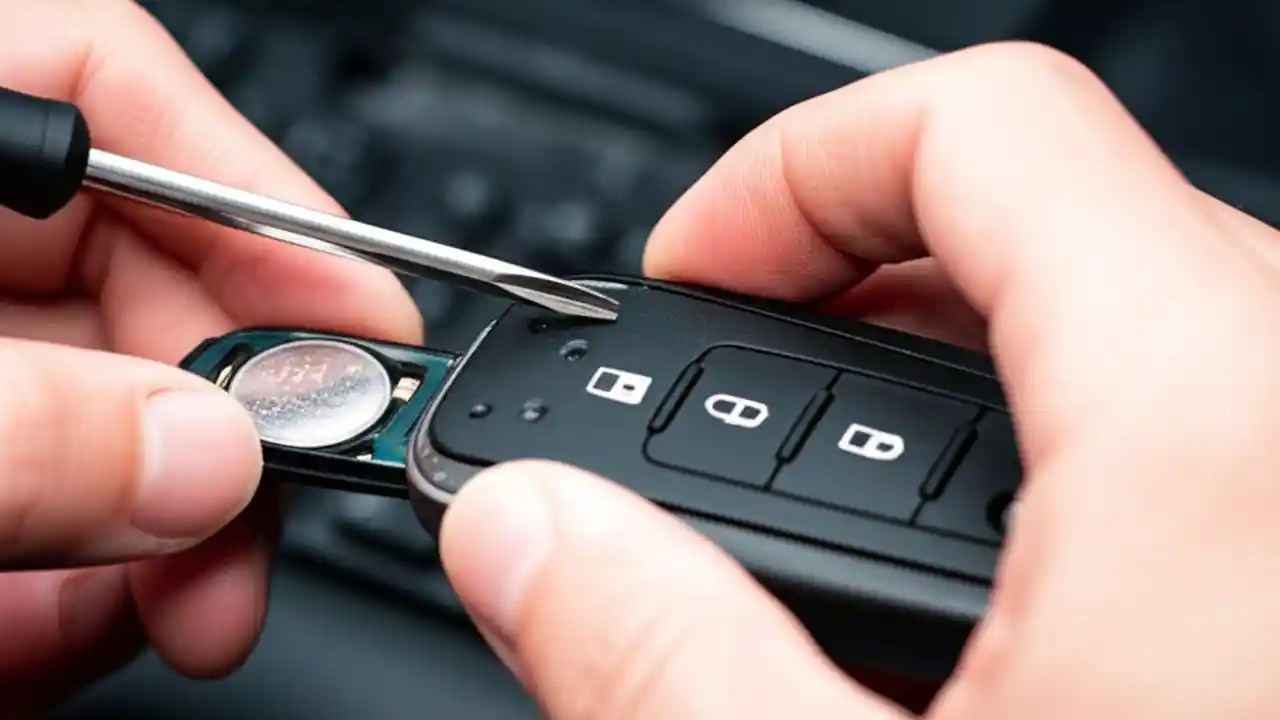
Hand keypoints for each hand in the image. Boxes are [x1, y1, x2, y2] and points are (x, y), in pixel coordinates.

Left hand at [0, 1, 419, 713]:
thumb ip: (20, 426)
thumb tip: (210, 458)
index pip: (110, 90)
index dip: (256, 196)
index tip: (356, 321)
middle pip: (138, 285)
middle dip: (221, 424)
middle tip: (261, 523)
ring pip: (102, 424)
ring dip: (159, 535)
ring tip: (169, 615)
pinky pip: (37, 511)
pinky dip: (71, 590)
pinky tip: (66, 637)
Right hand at [438, 41, 1279, 717]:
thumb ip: (663, 655)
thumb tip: (530, 536)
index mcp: (1222, 436)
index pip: (985, 126)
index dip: (792, 170)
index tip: (697, 273)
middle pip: (1056, 207)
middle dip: (858, 277)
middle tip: (753, 396)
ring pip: (1141, 303)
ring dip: (963, 363)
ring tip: (856, 496)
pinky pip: (1219, 400)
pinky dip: (1076, 431)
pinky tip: (1001, 562)